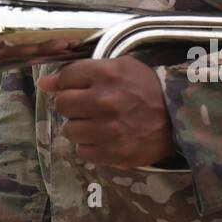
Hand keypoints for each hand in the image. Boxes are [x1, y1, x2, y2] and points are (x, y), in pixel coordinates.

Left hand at [36, 57, 175, 167]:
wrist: (178, 117)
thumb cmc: (146, 88)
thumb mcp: (118, 67)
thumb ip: (81, 71)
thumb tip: (44, 83)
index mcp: (107, 74)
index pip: (65, 77)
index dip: (68, 83)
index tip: (77, 88)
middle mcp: (105, 101)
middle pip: (62, 104)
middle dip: (71, 105)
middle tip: (87, 107)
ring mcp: (110, 130)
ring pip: (70, 130)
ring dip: (80, 127)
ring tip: (97, 123)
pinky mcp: (115, 153)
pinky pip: (83, 152)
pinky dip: (90, 146)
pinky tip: (104, 138)